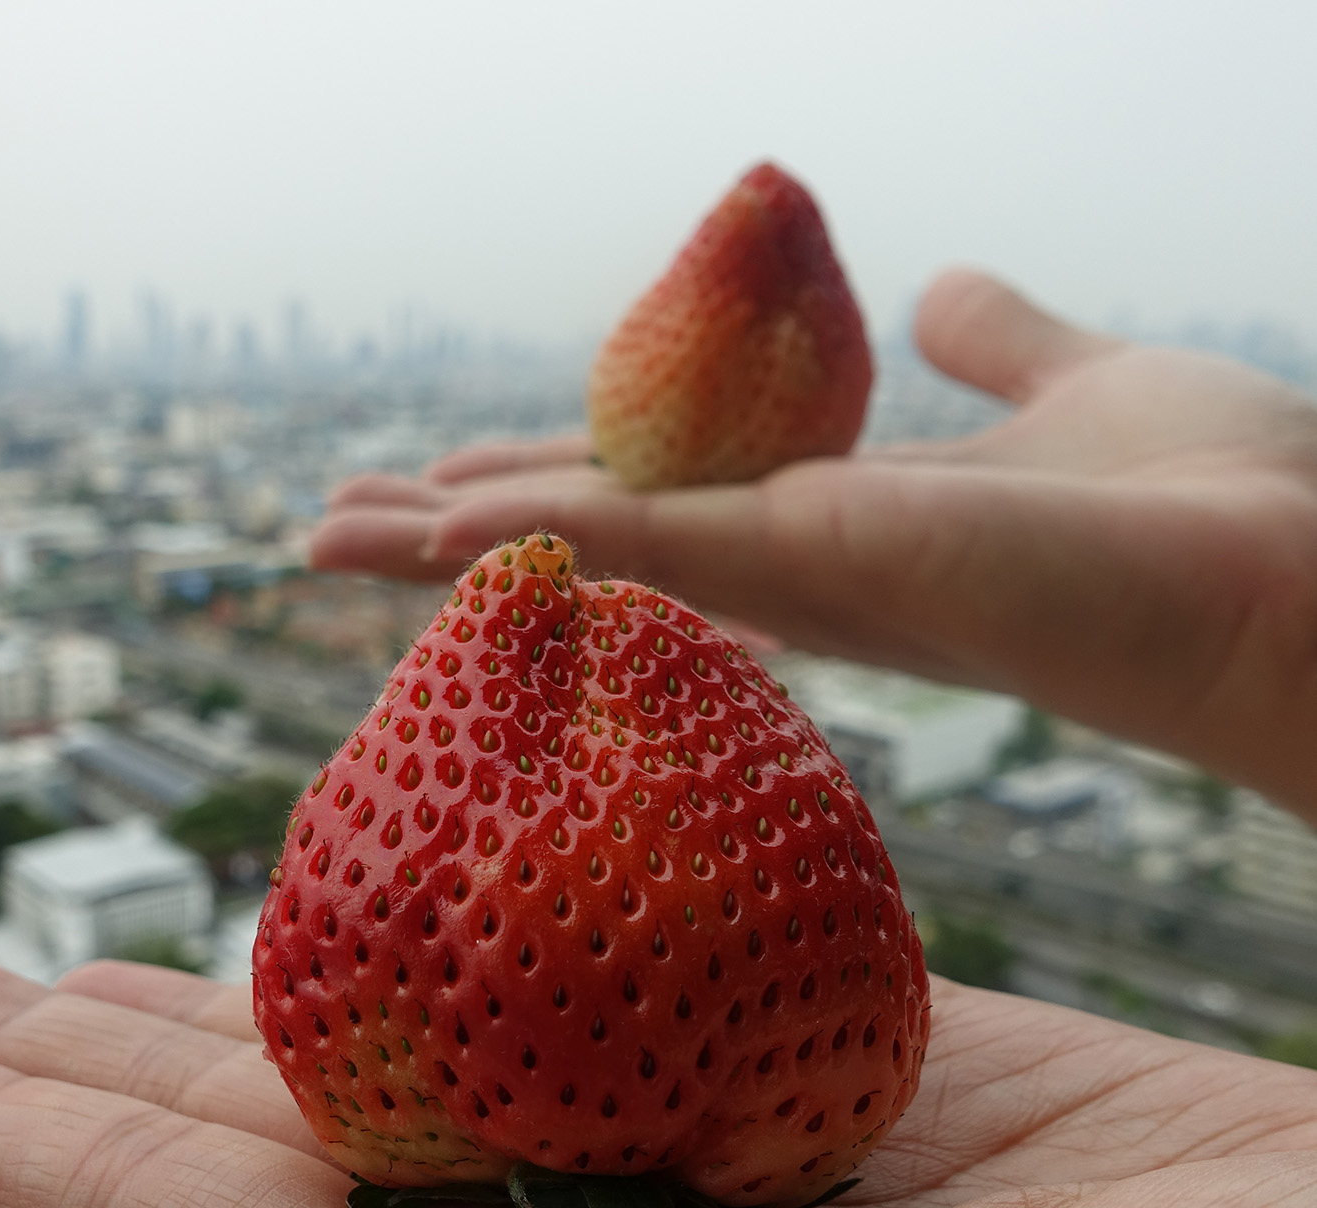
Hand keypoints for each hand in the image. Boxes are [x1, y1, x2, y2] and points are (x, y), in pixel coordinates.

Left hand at [0, 939, 1315, 1207]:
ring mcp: (698, 1181)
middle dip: (69, 1076)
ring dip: (244, 992)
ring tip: (65, 954)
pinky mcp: (809, 1074)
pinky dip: (481, 911)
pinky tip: (383, 880)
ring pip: (411, 1056)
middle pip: (275, 1160)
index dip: (34, 1173)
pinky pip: (591, 975)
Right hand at [313, 270, 1316, 824]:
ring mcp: (803, 573)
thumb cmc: (1207, 500)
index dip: (556, 477)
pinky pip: (643, 541)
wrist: (1293, 581)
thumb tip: (930, 290)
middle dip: (464, 532)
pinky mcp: (823, 564)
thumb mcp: (1070, 380)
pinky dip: (530, 532)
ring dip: (451, 545)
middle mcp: (801, 562)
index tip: (461, 473)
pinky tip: (419, 527)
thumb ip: (987, 341)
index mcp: (845, 516)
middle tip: (333, 532)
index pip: (665, 493)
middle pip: (598, 536)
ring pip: (589, 549)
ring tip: (324, 539)